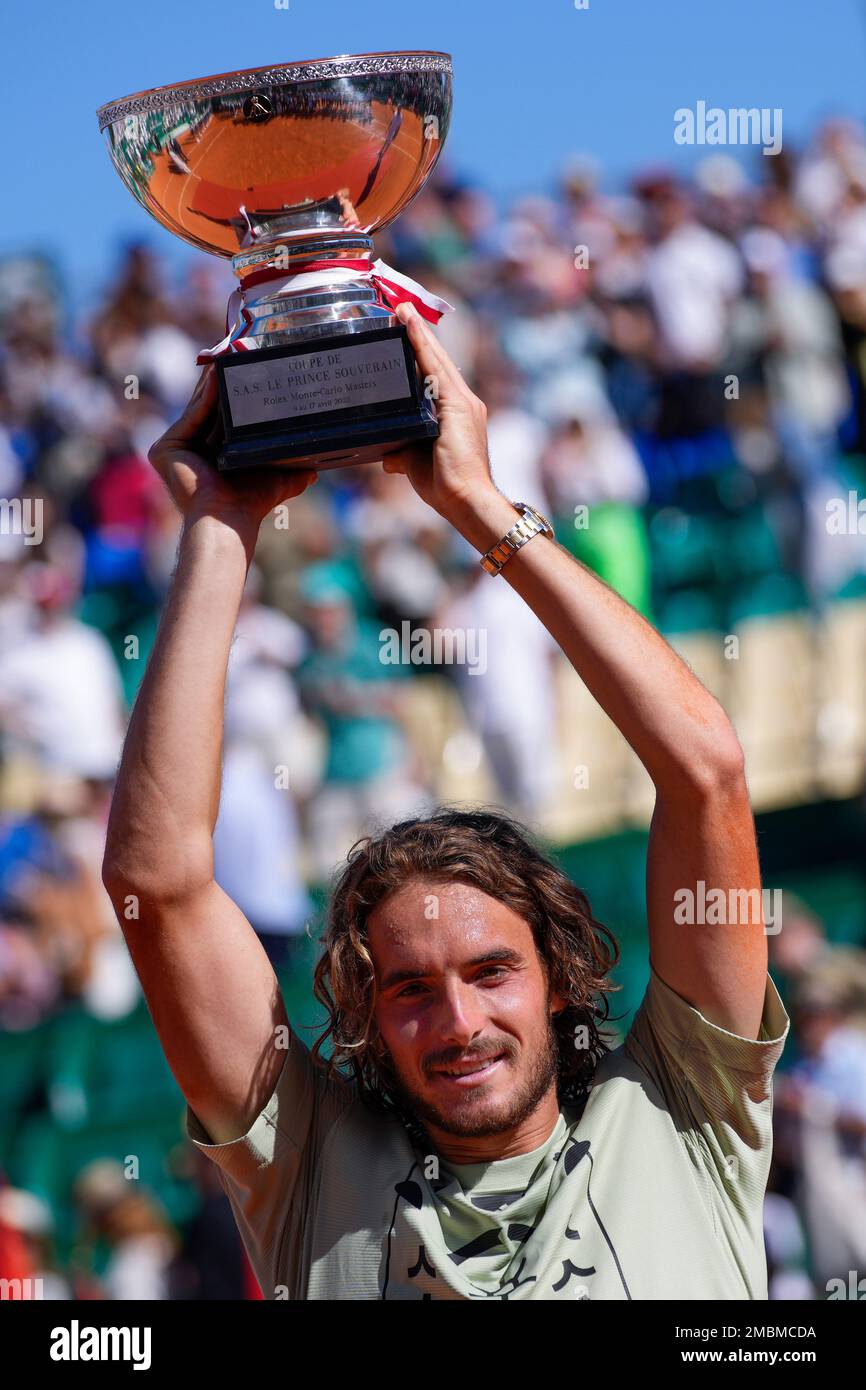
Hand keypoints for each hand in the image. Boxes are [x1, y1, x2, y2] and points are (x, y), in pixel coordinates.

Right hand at [148, 364, 317, 535]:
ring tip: (233, 353)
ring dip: (216, 379)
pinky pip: (193, 414)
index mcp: (208, 455)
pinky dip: (208, 393)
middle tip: (240, 349)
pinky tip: (221, 372)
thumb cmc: (251, 504)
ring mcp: (174, 449)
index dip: (235, 392)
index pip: (222, 416)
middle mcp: (189, 450)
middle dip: (224, 379)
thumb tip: (314, 470)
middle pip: (209, 407)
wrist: (229, 519)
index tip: (249, 366)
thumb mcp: (276, 480)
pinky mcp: (164, 449)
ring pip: (200, 406)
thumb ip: (293, 472)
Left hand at [383, 303, 496, 520]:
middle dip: (418, 333)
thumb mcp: (417, 464)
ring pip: (436, 358)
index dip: (421, 351)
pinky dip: (421, 343)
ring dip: (417, 331)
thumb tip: (387, 456)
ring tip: (399, 308)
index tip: (405, 329)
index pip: (436, 374)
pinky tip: (408, 324)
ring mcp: (463, 401)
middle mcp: (464, 402)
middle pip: (437, 360)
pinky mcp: (457, 405)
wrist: (467, 500)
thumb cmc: (446, 488)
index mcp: (457, 414)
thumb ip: (404, 454)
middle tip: (397, 308)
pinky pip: (434, 366)